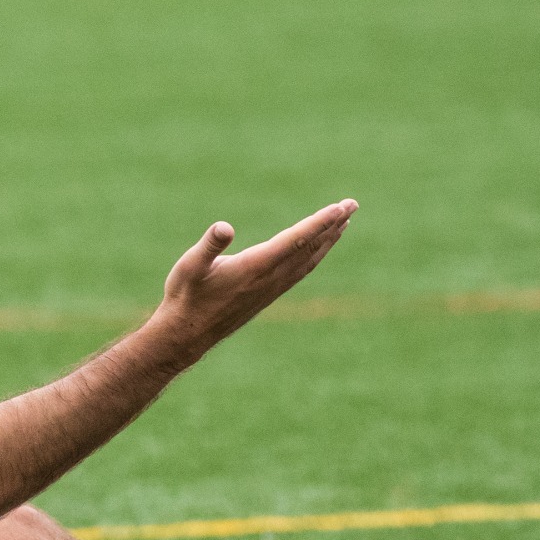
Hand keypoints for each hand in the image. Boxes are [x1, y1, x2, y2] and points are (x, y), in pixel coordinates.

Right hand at [146, 199, 356, 363]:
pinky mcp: (267, 295)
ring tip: (344, 223)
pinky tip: (317, 250)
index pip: (295, 240)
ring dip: (328, 240)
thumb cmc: (186, 296)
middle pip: (309, 247)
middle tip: (352, 204)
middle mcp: (269, 278)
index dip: (320, 222)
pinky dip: (314, 256)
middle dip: (332, 225)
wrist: (187, 335)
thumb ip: (209, 246)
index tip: (341, 208)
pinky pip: (300, 271)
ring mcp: (271, 289)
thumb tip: (224, 228)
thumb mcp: (190, 266)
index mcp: (255, 267)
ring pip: (308, 261)